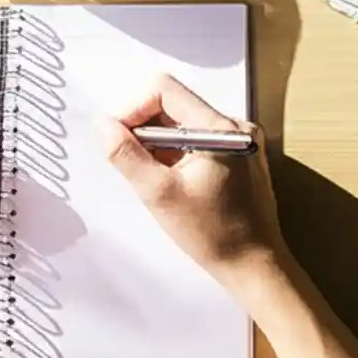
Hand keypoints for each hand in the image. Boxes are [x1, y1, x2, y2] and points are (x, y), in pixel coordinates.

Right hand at [97, 75, 284, 283]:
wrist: (255, 266)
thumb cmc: (212, 234)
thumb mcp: (159, 194)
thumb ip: (126, 155)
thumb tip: (102, 125)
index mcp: (220, 128)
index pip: (164, 90)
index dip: (134, 109)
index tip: (118, 139)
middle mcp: (235, 125)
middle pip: (175, 104)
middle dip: (145, 128)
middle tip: (132, 162)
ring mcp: (241, 140)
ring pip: (185, 123)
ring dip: (160, 143)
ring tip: (154, 178)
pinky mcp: (240, 156)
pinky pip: (199, 140)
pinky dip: (178, 153)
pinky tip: (173, 182)